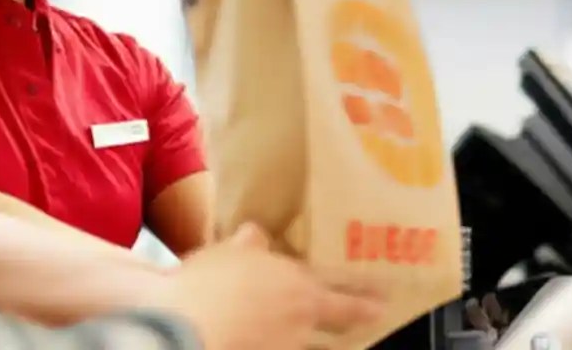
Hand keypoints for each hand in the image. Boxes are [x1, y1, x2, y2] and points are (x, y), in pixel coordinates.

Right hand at [150, 224, 382, 349]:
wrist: (186, 328)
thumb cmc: (212, 284)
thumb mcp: (230, 251)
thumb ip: (248, 243)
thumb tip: (255, 233)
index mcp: (298, 287)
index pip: (344, 292)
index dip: (366, 295)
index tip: (384, 298)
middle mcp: (300, 321)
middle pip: (341, 324)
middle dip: (359, 320)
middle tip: (376, 316)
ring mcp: (285, 347)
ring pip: (318, 347)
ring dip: (330, 343)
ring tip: (338, 341)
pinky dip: (290, 347)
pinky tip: (276, 343)